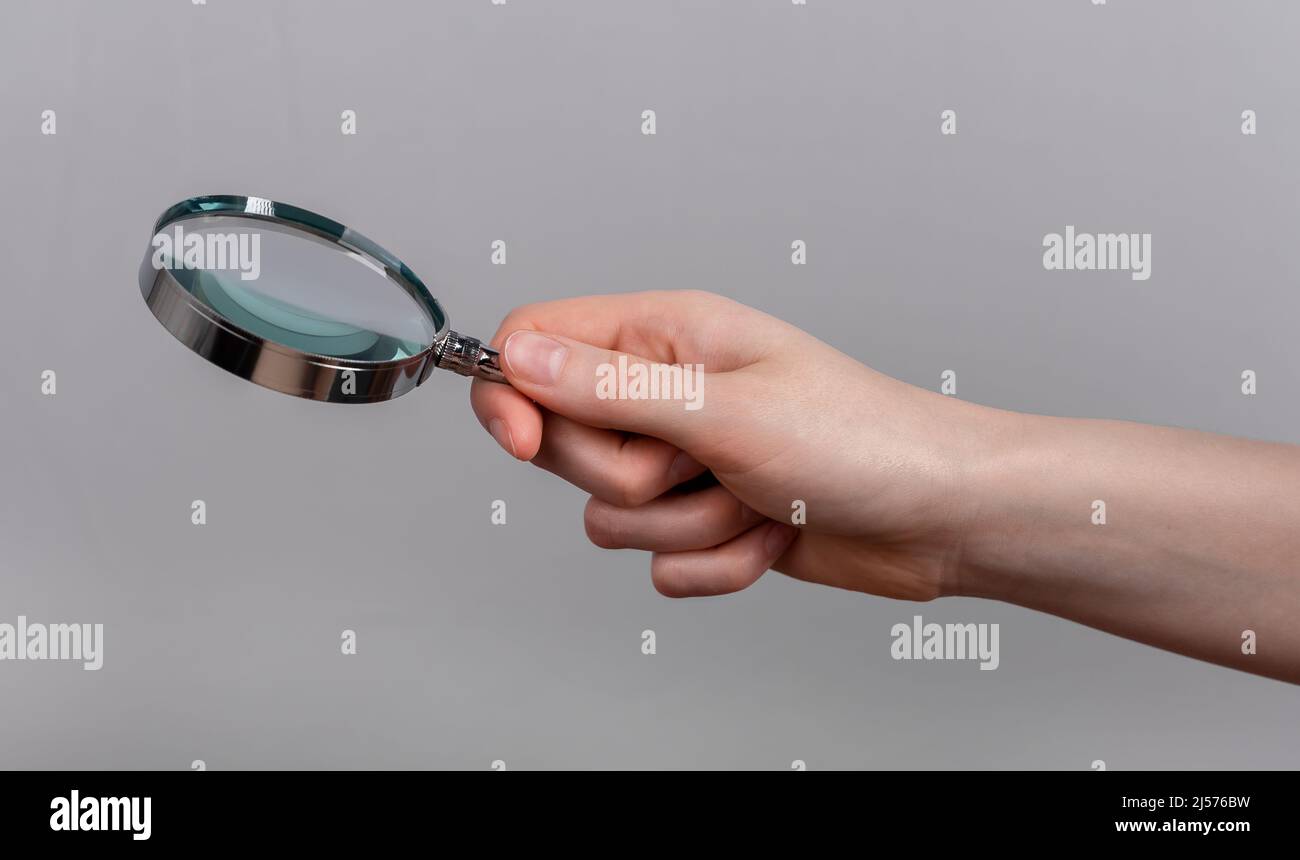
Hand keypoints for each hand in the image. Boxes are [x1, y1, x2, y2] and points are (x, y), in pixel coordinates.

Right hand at [470, 290, 1008, 599]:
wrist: (940, 516)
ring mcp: (685, 462)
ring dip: (686, 524)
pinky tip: (768, 533)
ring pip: (610, 515)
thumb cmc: (860, 440)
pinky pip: (658, 564)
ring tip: (752, 497)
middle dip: (632, 474)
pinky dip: (715, 563)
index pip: (537, 342)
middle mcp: (666, 395)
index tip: (523, 442)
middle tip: (701, 462)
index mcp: (665, 336)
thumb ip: (611, 387)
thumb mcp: (724, 409)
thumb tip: (517, 355)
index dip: (512, 393)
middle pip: (566, 443)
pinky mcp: (704, 522)